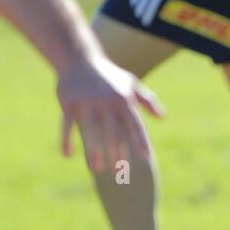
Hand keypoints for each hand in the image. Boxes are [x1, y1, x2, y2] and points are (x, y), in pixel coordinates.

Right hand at [57, 54, 164, 174]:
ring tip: (96, 170)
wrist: (80, 58)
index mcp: (123, 99)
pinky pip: (67, 124)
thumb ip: (147, 100)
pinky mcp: (69, 103)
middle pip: (113, 132)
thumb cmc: (109, 75)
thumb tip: (162, 117)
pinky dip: (66, 139)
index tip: (144, 158)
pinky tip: (67, 154)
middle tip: (118, 171)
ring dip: (93, 152)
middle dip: (116, 153)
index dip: (140, 141)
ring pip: (90, 131)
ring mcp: (87, 102)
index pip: (134, 124)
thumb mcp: (130, 83)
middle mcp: (106, 102)